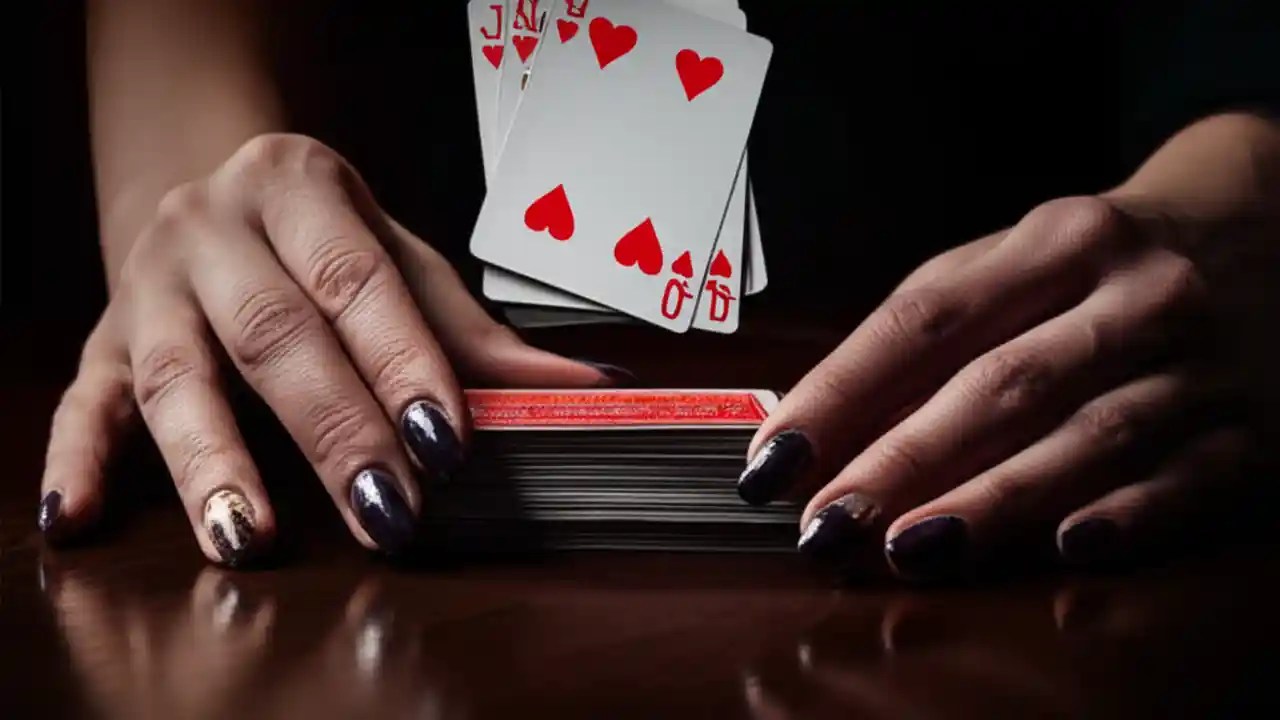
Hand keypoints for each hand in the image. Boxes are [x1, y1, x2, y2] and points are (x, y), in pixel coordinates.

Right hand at [38, 134, 627, 563]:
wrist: (214, 196)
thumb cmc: (321, 239)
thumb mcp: (400, 262)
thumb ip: (477, 333)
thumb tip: (582, 390)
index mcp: (299, 186)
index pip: (357, 279)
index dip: (403, 361)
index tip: (445, 438)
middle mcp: (213, 227)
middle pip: (274, 333)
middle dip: (334, 428)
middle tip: (386, 508)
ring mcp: (148, 286)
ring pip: (176, 375)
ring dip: (213, 461)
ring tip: (248, 537)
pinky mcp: (102, 342)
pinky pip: (83, 401)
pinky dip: (78, 460)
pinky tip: (76, 515)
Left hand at [739, 163, 1279, 579]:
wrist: (1270, 227)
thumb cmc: (1107, 260)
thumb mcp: (1023, 257)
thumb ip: (932, 324)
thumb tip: (820, 416)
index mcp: (1059, 241)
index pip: (926, 319)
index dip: (842, 391)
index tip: (776, 456)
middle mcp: (1133, 294)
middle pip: (998, 385)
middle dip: (901, 461)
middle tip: (826, 523)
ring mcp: (1198, 363)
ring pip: (1086, 438)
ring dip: (992, 501)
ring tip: (909, 548)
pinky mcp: (1250, 429)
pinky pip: (1186, 480)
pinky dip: (1127, 515)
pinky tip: (1066, 548)